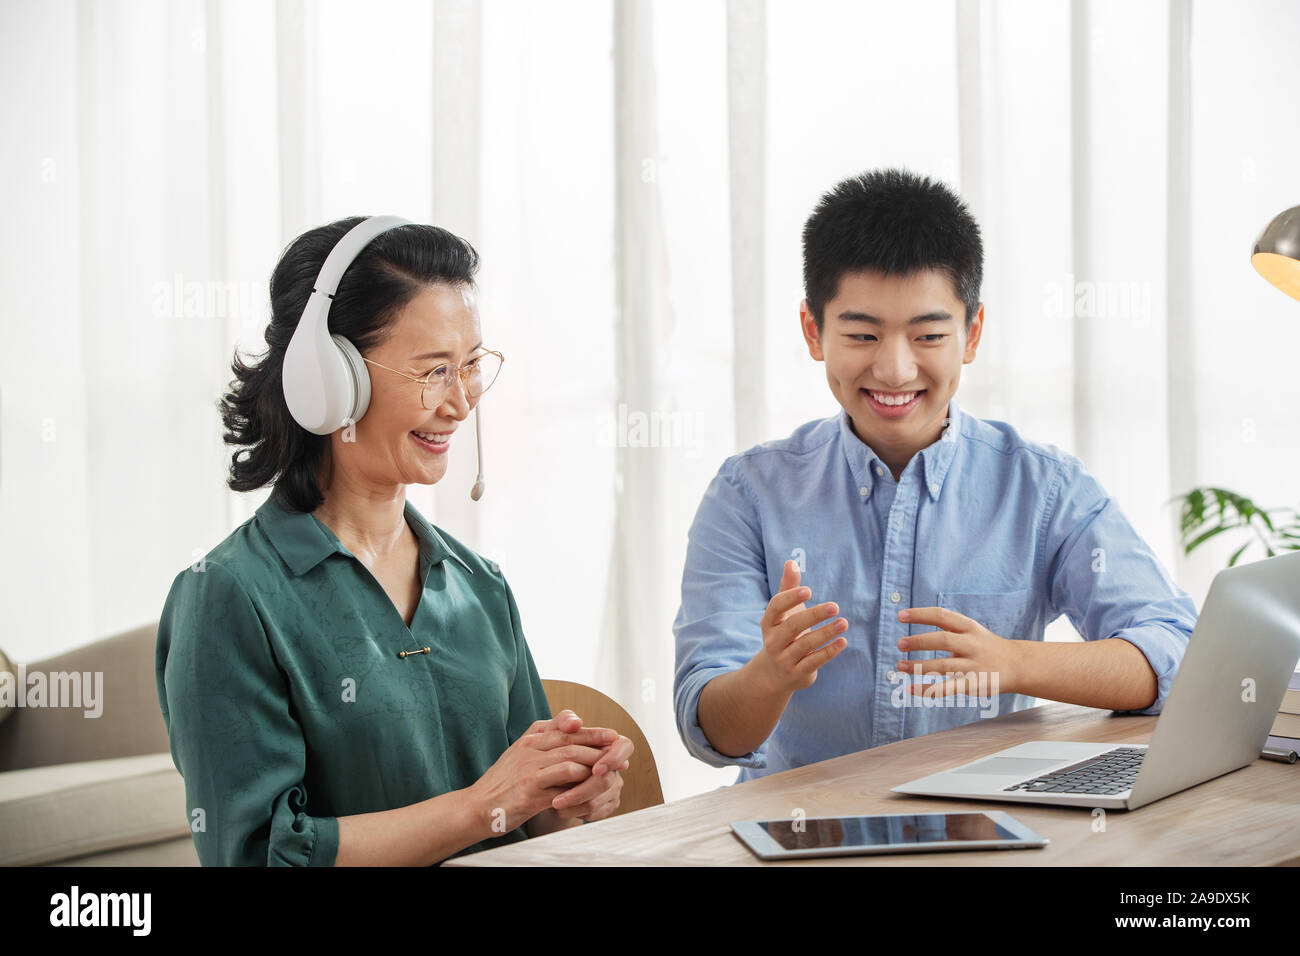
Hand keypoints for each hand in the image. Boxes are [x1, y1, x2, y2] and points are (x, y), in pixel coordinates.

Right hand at [470, 710, 616, 832]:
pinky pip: (562, 783)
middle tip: (619, 754)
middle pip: (572, 741)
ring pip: (571, 759)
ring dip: (594, 765)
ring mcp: (530, 769)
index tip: (612, 736)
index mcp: (530, 738)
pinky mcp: (531, 790)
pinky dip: (580, 785)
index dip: (592, 731)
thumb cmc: (504, 782)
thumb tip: (574, 728)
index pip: (566, 727)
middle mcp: (530, 749)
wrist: (478, 806)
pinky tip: (591, 789)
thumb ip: (543, 738)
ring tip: (610, 771)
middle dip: (600, 747)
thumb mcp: (521, 753)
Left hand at [550, 731, 633, 822]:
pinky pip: (594, 813)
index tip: (595, 769)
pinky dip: (574, 812)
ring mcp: (613, 787)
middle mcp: (615, 766)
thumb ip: (563, 722)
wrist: (546, 778)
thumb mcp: (552, 734)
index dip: (614, 759)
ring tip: (554, 803)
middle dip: (582, 790)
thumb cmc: (551, 750)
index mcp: (608, 744)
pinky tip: (560, 809)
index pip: (625, 746)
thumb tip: (575, 722)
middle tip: (558, 798)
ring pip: (598, 800)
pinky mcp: (606, 804)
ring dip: (573, 804)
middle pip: (609, 780)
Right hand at [751, 560, 847, 693]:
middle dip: (814, 616)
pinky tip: (843, 641)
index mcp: (769, 622)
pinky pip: (814, 662)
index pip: (775, 607)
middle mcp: (773, 641)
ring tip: (844, 622)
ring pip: (805, 645)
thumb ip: (788, 587)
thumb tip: (791, 561)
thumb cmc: (783, 634)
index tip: (809, 590)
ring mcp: (784, 659)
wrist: (774, 674)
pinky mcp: (797, 673)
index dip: (790, 598)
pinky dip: (829, 652)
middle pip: (793, 626)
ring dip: (826, 633)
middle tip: (835, 606)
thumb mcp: (783, 613)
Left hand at [895, 606, 1021, 698]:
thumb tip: (913, 629)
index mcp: (969, 627)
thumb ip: (947, 629)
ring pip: (943, 666)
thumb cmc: (985, 646)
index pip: (942, 616)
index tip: (901, 616)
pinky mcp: (973, 684)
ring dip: (919, 666)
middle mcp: (972, 644)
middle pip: (943, 640)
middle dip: (919, 641)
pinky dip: (928, 689)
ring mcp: (973, 665)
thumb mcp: (971, 630)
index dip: (920, 614)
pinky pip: (948, 688)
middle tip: (900, 644)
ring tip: (900, 666)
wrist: (1018, 665)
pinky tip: (911, 689)